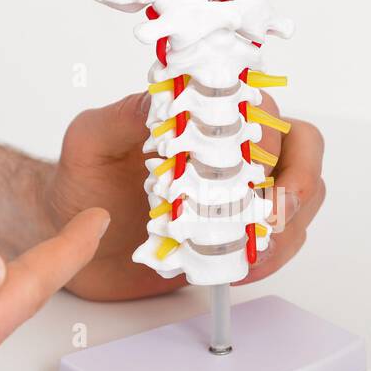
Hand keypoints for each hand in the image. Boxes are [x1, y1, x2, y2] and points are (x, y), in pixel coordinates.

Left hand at [40, 91, 324, 300]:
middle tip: (270, 219)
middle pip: (301, 153)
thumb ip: (124, 116)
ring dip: (285, 228)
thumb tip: (166, 102)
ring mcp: (241, 196)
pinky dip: (269, 259)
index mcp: (206, 117)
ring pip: (299, 201)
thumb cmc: (81, 181)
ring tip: (250, 251)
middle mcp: (233, 152)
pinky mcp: (236, 236)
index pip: (264, 112)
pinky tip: (240, 268)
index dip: (270, 138)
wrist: (70, 236)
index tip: (253, 168)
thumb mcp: (90, 141)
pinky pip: (279, 244)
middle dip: (296, 187)